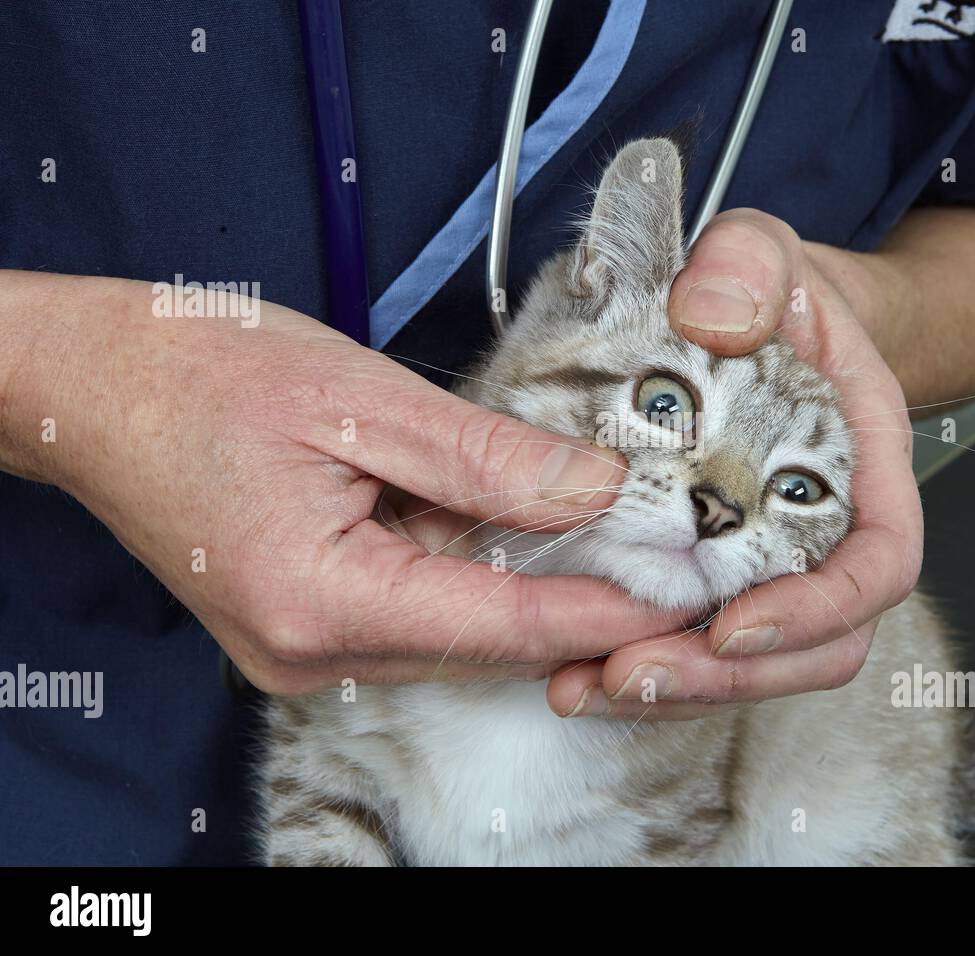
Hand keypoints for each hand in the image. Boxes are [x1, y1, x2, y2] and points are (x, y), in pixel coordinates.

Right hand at [0, 271, 683, 693]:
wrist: (89, 385)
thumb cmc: (196, 371)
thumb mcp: (360, 398)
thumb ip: (486, 458)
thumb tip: (592, 491)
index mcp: (322, 599)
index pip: (504, 623)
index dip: (605, 609)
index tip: (683, 593)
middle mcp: (311, 651)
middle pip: (486, 636)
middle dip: (577, 592)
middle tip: (661, 545)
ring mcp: (303, 649)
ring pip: (455, 625)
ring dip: (523, 575)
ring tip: (597, 519)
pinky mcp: (306, 626)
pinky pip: (415, 608)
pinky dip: (468, 568)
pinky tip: (503, 519)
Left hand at [546, 210, 923, 717]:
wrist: (755, 315)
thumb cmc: (770, 292)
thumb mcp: (761, 252)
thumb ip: (747, 266)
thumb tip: (713, 317)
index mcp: (863, 461)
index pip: (877, 564)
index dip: (819, 611)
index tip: (736, 625)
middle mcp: (827, 528)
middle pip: (814, 643)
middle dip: (727, 675)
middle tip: (631, 672)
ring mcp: (773, 559)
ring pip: (754, 662)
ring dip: (675, 686)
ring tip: (585, 684)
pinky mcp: (715, 574)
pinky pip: (697, 640)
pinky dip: (641, 660)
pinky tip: (573, 666)